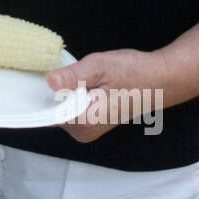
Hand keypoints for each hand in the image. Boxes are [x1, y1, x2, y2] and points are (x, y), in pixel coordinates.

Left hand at [47, 48, 165, 142]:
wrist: (159, 80)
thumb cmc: (133, 73)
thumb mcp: (100, 66)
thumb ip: (73, 76)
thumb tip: (51, 81)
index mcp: (84, 121)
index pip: (45, 113)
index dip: (39, 93)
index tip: (40, 78)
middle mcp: (83, 132)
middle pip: (50, 111)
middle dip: (53, 91)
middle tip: (68, 72)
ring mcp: (86, 130)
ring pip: (59, 108)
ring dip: (63, 92)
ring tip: (81, 77)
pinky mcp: (89, 123)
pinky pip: (69, 109)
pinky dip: (71, 95)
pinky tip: (83, 84)